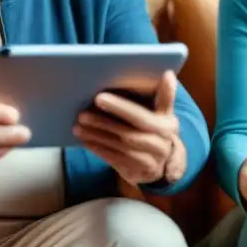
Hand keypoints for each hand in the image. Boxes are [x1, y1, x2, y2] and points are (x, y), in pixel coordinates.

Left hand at [73, 71, 183, 186]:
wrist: (164, 164)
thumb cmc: (159, 131)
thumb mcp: (165, 113)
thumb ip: (165, 95)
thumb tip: (167, 74)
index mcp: (167, 125)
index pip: (140, 116)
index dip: (119, 107)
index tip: (99, 98)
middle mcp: (159, 145)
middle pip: (127, 133)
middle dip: (103, 123)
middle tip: (83, 114)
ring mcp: (148, 161)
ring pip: (118, 147)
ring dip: (96, 136)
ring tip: (79, 127)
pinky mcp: (136, 172)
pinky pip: (114, 160)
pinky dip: (98, 149)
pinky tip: (86, 141)